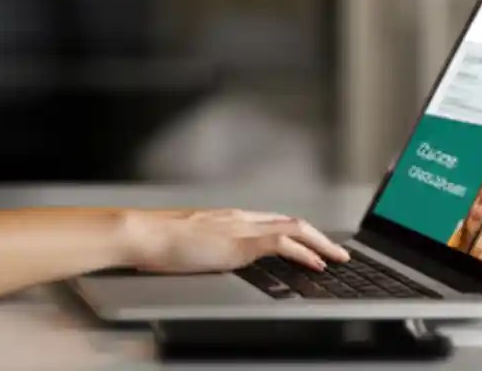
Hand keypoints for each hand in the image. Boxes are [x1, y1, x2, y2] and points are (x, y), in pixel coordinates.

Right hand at [121, 208, 350, 273]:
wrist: (144, 234)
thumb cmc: (157, 241)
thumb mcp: (189, 242)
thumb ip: (206, 246)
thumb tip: (209, 257)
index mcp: (228, 218)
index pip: (273, 221)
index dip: (297, 232)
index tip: (314, 243)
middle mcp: (240, 218)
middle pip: (291, 221)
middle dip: (318, 236)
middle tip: (338, 251)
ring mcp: (241, 227)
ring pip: (294, 228)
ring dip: (320, 243)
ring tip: (337, 258)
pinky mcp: (239, 242)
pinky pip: (282, 244)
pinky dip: (303, 252)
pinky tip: (315, 263)